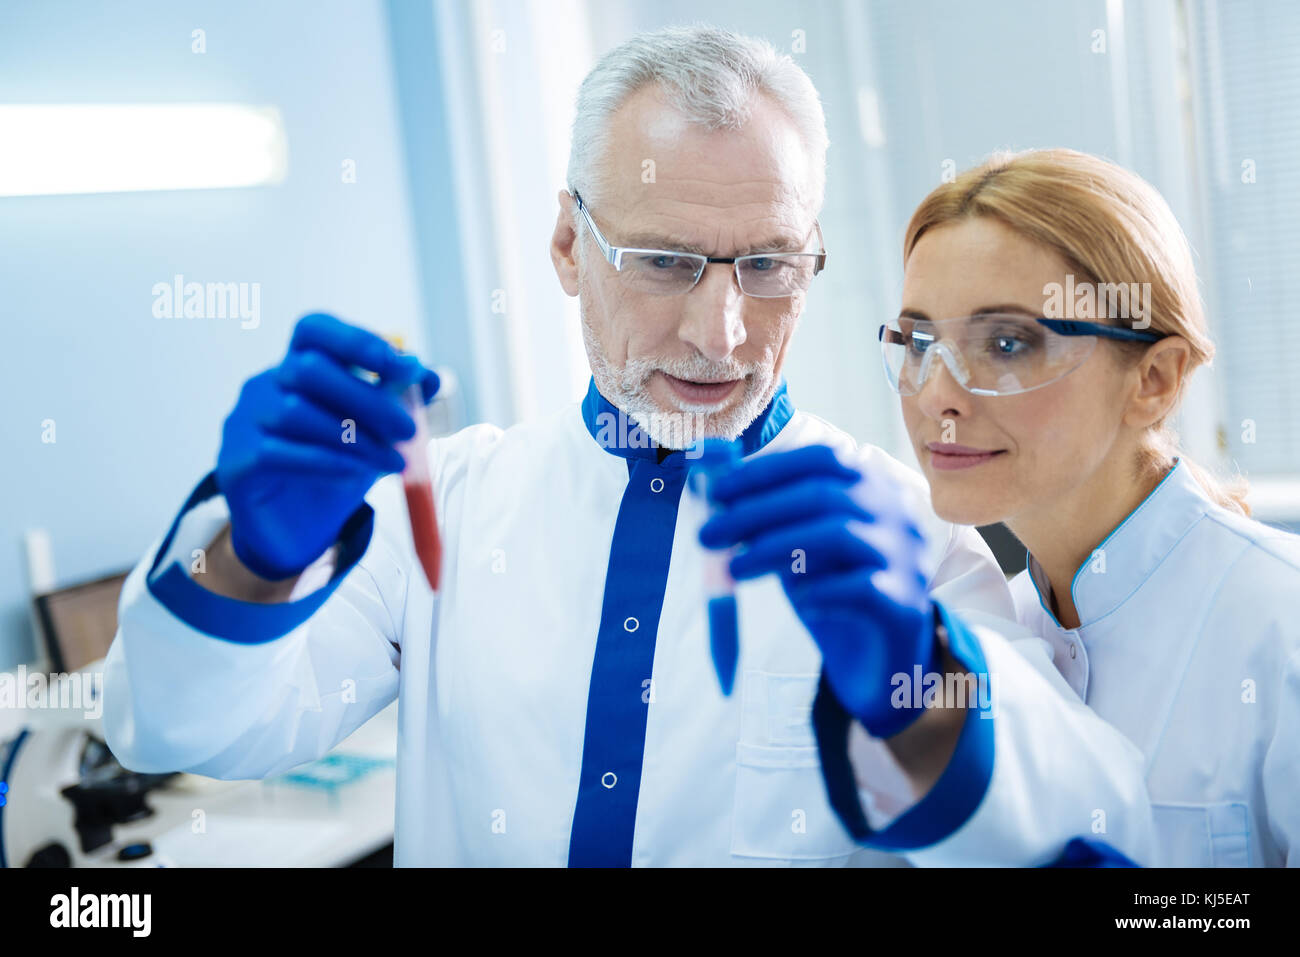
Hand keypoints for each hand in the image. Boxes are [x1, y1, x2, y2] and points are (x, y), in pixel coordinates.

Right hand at [215, 313, 438, 579]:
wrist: (295, 531)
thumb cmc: (335, 470)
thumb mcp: (374, 434)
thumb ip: (397, 404)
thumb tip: (429, 376)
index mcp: (296, 367)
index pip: (314, 329)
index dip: (357, 340)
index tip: (404, 367)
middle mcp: (264, 384)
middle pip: (309, 369)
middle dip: (367, 399)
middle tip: (409, 430)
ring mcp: (244, 420)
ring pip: (295, 411)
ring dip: (354, 437)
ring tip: (393, 462)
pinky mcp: (235, 460)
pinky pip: (278, 452)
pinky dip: (326, 460)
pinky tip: (358, 472)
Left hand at [698, 445, 937, 737]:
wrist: (882, 653)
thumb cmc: (835, 584)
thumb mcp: (800, 543)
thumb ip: (768, 516)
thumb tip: (711, 489)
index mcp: (873, 485)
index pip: (821, 460)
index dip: (766, 471)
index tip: (717, 493)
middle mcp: (896, 512)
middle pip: (823, 495)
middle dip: (756, 512)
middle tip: (708, 535)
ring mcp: (906, 556)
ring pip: (839, 535)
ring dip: (776, 548)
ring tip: (734, 569)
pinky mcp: (905, 602)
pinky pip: (861, 587)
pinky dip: (822, 590)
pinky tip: (798, 601)